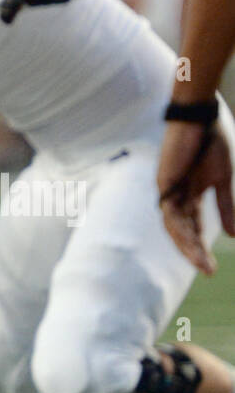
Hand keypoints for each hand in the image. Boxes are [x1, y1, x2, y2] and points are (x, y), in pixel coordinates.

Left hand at [158, 121, 232, 275]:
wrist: (201, 119)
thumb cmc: (212, 144)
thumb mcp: (223, 180)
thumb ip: (225, 207)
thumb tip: (233, 236)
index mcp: (190, 197)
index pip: (194, 228)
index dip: (201, 249)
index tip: (212, 269)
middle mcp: (176, 198)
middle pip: (183, 233)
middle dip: (195, 253)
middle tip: (209, 272)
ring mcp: (168, 192)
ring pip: (175, 228)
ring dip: (188, 246)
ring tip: (201, 263)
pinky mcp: (164, 185)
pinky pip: (170, 212)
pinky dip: (181, 228)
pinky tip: (192, 241)